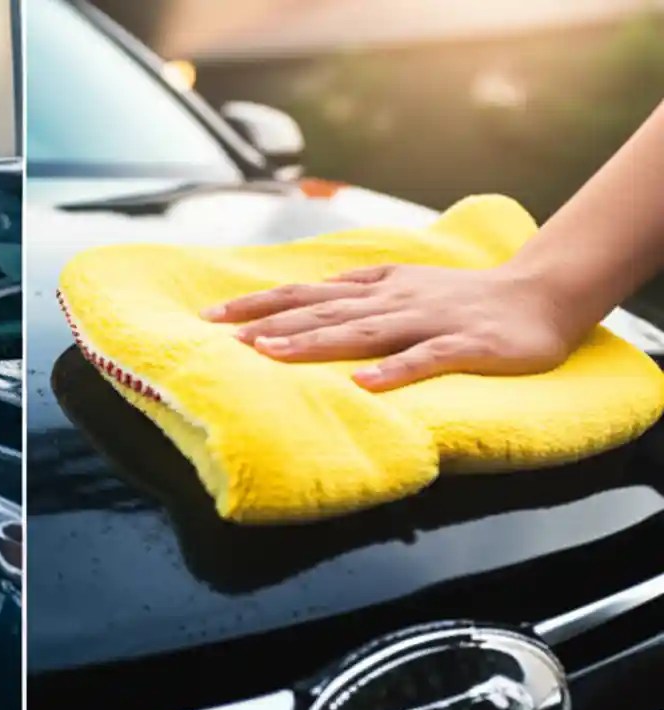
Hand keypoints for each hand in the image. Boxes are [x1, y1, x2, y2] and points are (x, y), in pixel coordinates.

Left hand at [200, 264, 580, 390]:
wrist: (540, 293)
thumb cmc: (463, 296)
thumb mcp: (401, 283)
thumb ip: (356, 288)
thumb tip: (305, 293)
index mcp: (375, 289)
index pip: (304, 295)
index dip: (258, 304)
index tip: (211, 317)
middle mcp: (392, 300)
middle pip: (321, 312)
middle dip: (269, 324)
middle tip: (222, 338)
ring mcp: (427, 322)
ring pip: (362, 331)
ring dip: (313, 342)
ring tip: (269, 354)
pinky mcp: (464, 345)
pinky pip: (424, 359)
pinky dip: (393, 370)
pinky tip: (363, 384)